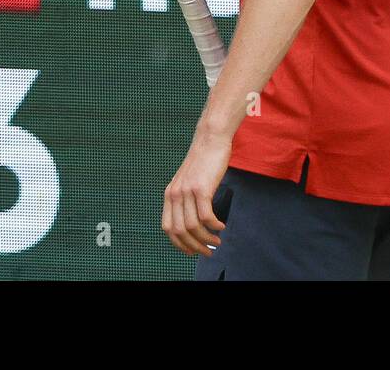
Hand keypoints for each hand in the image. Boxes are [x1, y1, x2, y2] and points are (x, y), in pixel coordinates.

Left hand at [162, 130, 230, 256]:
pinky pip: (206, 216)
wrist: (210, 139)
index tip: (192, 251)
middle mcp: (174, 194)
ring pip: (193, 227)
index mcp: (169, 194)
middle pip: (180, 232)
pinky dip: (214, 225)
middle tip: (208, 251)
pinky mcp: (201, 188)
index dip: (179, 244)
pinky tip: (221, 226)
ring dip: (206, 239)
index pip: (168, 228)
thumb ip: (185, 199)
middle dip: (194, 246)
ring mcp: (187, 191)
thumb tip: (192, 222)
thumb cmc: (203, 161)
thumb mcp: (188, 181)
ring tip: (217, 241)